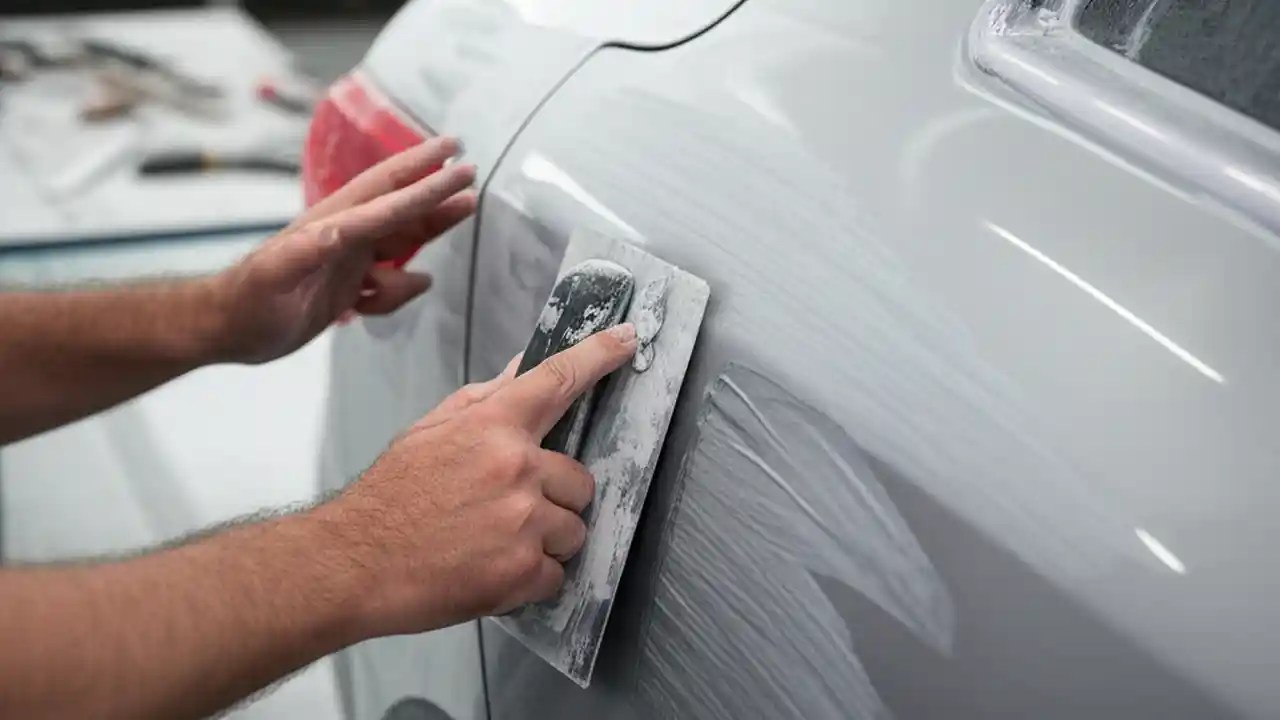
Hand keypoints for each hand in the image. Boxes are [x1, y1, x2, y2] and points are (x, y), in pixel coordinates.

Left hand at [209, 138, 476, 363]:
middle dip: (435, 190)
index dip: (425, 184)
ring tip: (460, 215)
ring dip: (428, 235)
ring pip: (400, 243)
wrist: (224, 330)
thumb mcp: (273, 275)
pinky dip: (394, 293)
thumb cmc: (245, 302)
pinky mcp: (346, 287)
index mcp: (331, 227)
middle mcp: (344, 237)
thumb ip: (308, 250)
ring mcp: (347, 261)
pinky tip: (373, 305)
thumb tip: (344, 228)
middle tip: (470, 169)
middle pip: (401, 210)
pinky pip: (388, 284)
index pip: (387, 201)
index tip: (456, 162)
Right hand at [313, 323, 637, 637]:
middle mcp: (514, 466)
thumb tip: (524, 371)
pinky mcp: (521, 571)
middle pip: (580, 481)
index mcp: (491, 425)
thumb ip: (486, 401)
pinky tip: (491, 571)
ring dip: (546, 543)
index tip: (627, 339)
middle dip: (555, 500)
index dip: (599, 355)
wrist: (351, 562)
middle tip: (508, 512)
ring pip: (574, 531)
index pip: (557, 379)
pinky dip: (532, 581)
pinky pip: (557, 575)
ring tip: (495, 544)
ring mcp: (521, 520)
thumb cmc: (389, 498)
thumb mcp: (431, 431)